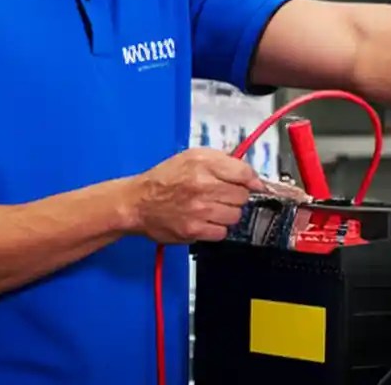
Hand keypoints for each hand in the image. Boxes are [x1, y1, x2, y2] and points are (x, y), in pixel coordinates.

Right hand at [127, 148, 264, 243]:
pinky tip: (205, 220)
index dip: (251, 180)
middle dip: (235, 195)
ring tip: (211, 208)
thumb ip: (223, 161)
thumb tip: (250, 175)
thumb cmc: (164, 179)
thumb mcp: (191, 157)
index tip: (252, 184)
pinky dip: (217, 228)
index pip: (245, 173)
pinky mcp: (194, 231)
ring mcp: (199, 210)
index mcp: (203, 164)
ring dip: (227, 213)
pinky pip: (222, 232)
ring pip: (235, 215)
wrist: (137, 203)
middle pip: (242, 196)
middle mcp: (203, 186)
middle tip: (221, 194)